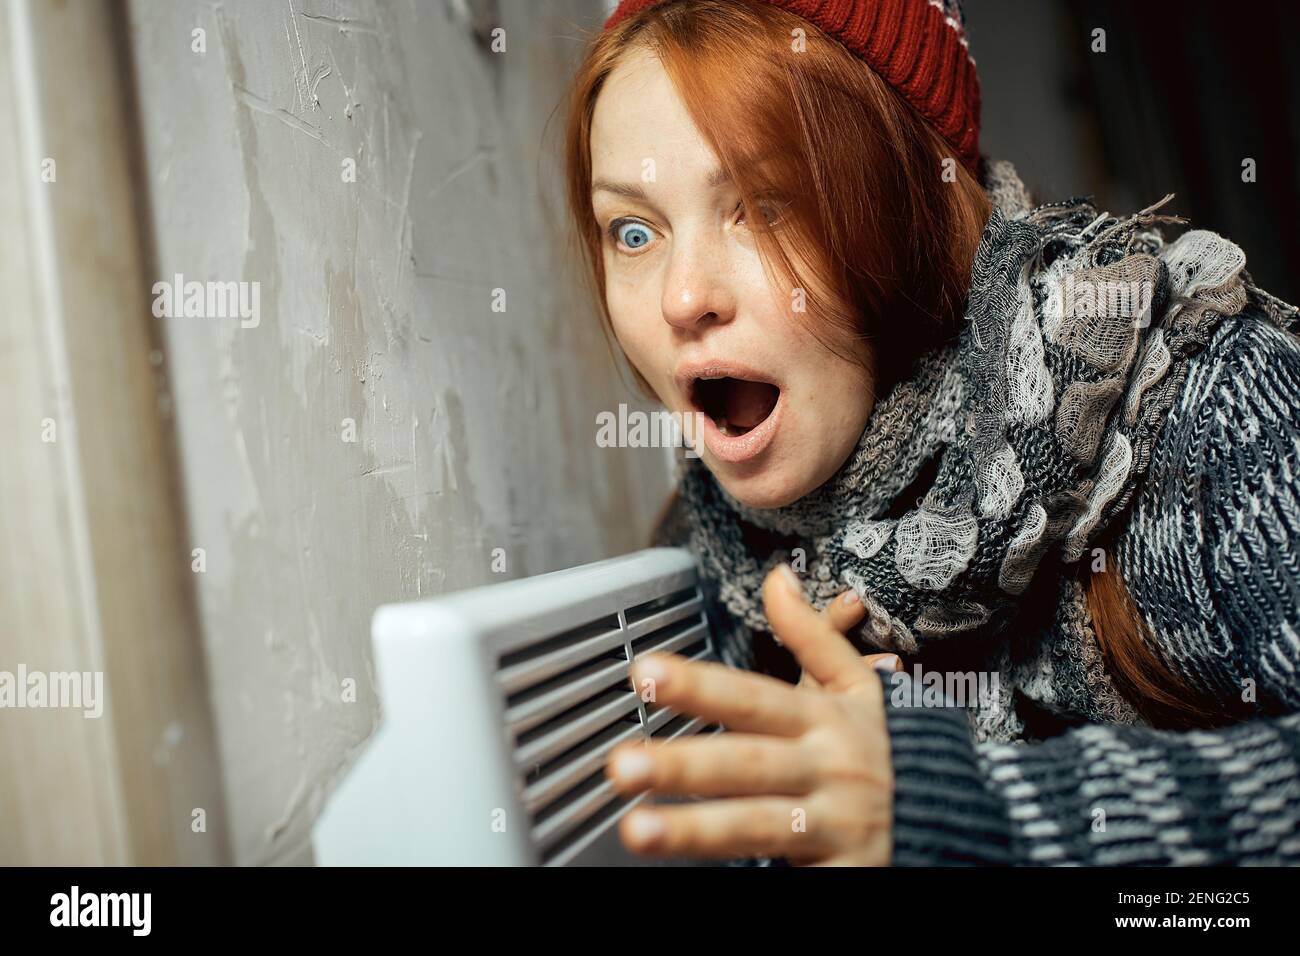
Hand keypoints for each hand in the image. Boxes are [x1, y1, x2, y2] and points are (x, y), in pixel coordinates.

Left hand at [606, 564, 901, 865]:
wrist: (954, 822)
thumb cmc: (888, 750)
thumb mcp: (860, 687)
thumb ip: (812, 636)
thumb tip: (776, 578)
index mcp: (823, 720)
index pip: (753, 698)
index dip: (701, 686)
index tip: (645, 673)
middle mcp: (825, 770)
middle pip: (747, 766)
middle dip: (683, 766)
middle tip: (621, 764)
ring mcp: (831, 826)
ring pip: (757, 827)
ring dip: (694, 829)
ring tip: (635, 828)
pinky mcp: (841, 872)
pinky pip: (789, 874)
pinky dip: (748, 877)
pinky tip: (688, 878)